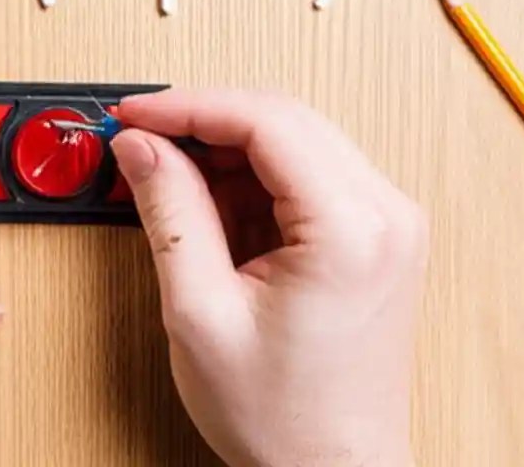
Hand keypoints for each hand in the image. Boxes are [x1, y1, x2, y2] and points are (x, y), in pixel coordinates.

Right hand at [111, 90, 426, 466]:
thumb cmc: (283, 417)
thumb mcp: (200, 312)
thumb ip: (169, 213)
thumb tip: (142, 147)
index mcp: (350, 229)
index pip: (265, 120)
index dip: (188, 105)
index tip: (136, 113)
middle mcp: (385, 214)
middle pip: (284, 119)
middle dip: (203, 121)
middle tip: (141, 138)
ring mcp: (388, 221)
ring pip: (295, 140)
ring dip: (227, 148)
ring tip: (168, 178)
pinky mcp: (376, 234)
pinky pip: (309, 173)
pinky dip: (254, 176)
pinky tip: (212, 201)